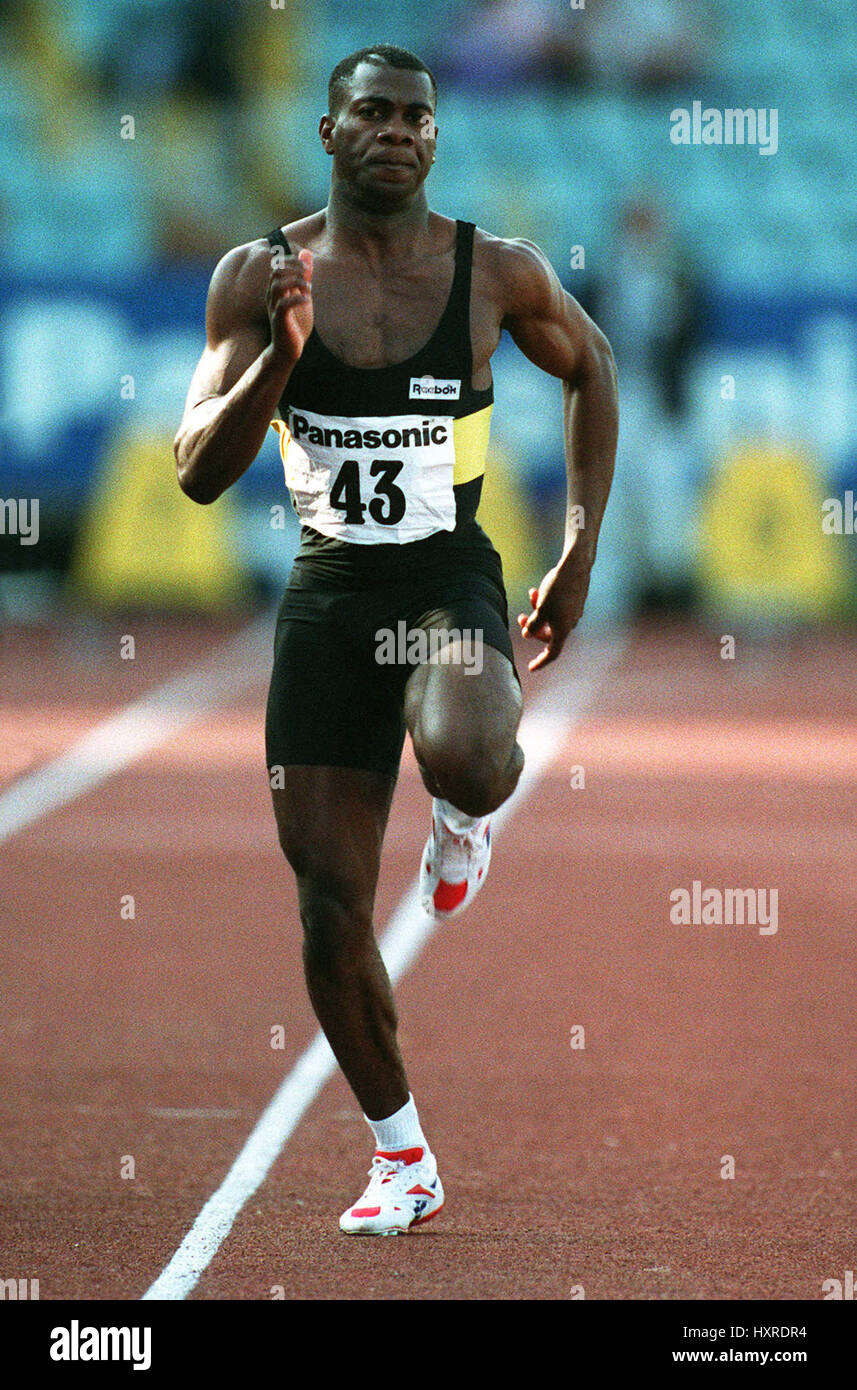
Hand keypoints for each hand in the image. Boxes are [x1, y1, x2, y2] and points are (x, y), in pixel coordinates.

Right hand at [267, 248, 313, 365]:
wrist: (288, 350)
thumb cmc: (295, 323)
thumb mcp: (303, 295)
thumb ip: (304, 276)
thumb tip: (306, 252)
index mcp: (276, 290)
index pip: (278, 265)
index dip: (291, 260)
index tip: (306, 265)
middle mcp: (272, 296)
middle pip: (276, 272)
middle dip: (293, 268)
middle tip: (307, 272)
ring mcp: (275, 308)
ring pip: (278, 286)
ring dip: (295, 282)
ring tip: (309, 287)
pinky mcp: (280, 320)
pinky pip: (284, 305)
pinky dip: (296, 299)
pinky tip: (307, 300)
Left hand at [516, 558, 590, 670]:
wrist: (575, 566)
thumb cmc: (557, 589)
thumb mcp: (540, 609)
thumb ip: (533, 625)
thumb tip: (526, 635)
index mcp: (563, 629)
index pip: (552, 653)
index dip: (541, 662)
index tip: (530, 668)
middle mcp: (570, 623)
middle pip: (548, 634)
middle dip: (533, 628)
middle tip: (520, 618)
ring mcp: (573, 612)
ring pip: (551, 619)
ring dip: (538, 612)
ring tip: (531, 595)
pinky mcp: (574, 601)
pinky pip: (557, 608)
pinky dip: (546, 603)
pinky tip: (536, 591)